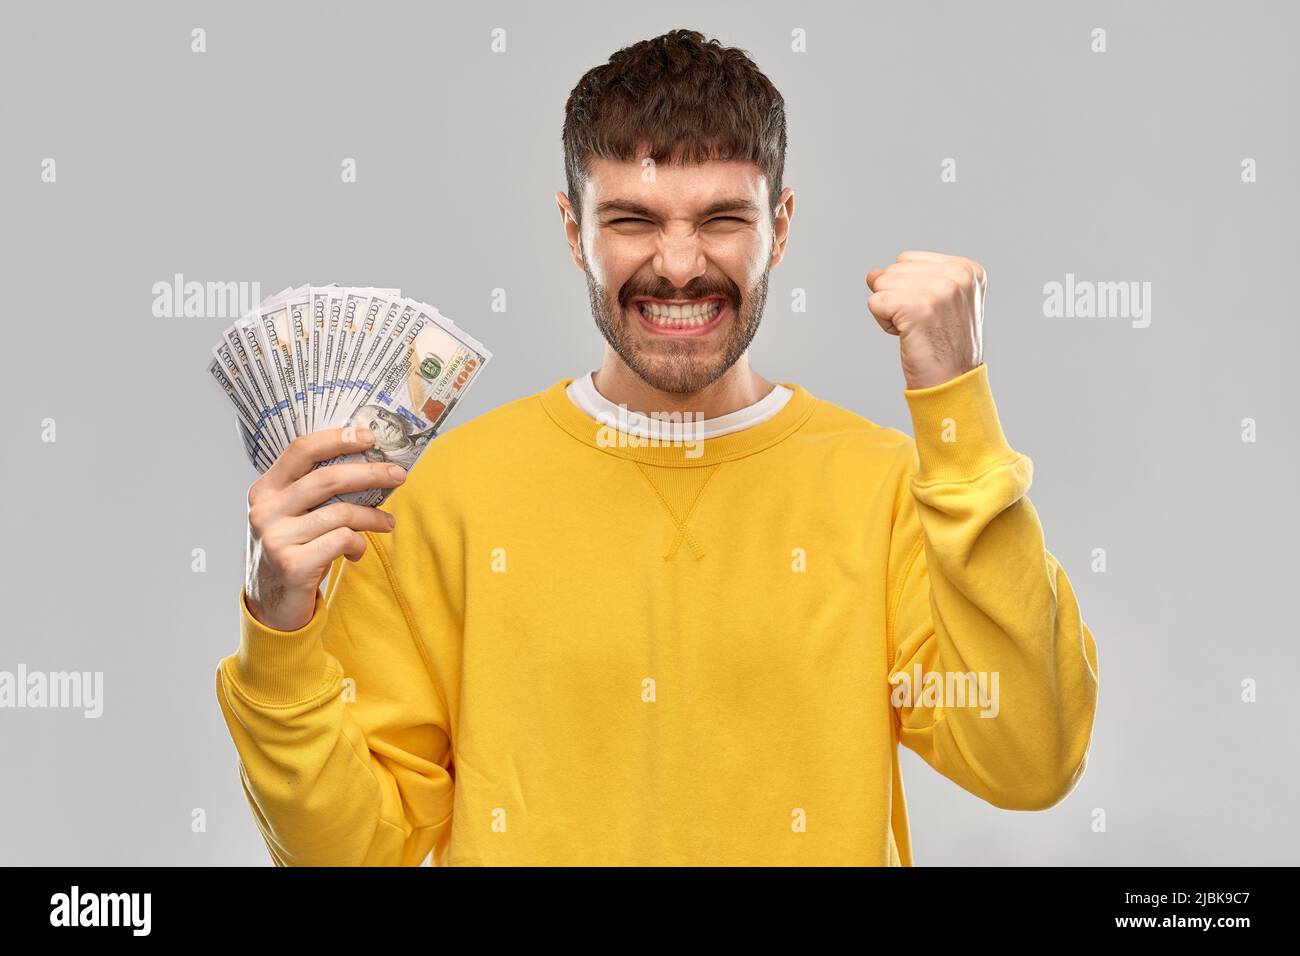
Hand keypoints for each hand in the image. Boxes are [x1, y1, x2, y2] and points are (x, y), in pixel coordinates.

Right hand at [244, 427, 407, 631]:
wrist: (271, 606)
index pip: (301, 450)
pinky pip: (342, 541)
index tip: (369, 437)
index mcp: (264, 490)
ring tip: (387, 523)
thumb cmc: (292, 551)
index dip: (337, 439)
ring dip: (373, 517)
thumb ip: (315, 492)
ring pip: (341, 512)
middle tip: (398, 475)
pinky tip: (357, 553)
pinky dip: (359, 544)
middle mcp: (264, 510)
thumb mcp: (293, 517)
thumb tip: (369, 463)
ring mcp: (275, 538)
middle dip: (371, 473)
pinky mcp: (292, 564)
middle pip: (327, 478)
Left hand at [866, 250, 985, 389]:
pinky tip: (906, 336)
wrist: (953, 383)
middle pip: (893, 269)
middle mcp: (958, 275)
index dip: (908, 289)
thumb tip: (872, 273)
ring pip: (881, 283)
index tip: (931, 313)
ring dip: (890, 311)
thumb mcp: (936, 302)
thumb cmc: (943, 346)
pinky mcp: (919, 307)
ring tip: (916, 330)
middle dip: (897, 298)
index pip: (907, 259)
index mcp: (967, 269)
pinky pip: (875, 302)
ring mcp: (941, 290)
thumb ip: (908, 279)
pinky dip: (883, 323)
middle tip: (923, 325)